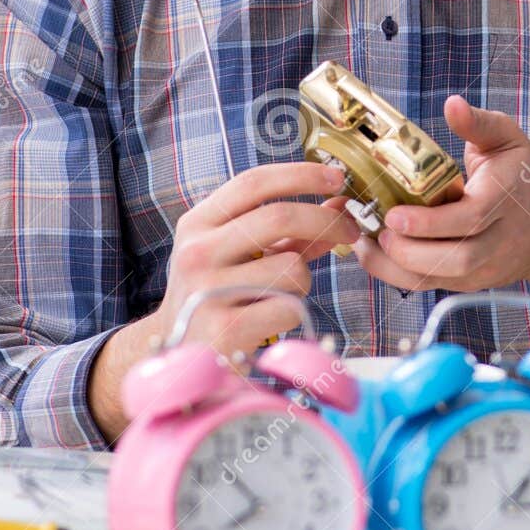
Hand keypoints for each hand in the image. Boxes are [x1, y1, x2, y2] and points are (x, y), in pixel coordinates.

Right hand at [88, 159, 358, 442]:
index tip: (336, 177)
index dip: (300, 175)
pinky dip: (293, 311)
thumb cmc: (218, 294)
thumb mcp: (242, 254)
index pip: (253, 183)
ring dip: (303, 279)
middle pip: (278, 217)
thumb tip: (339, 207)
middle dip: (325, 220)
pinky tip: (270, 319)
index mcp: (197, 224)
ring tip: (281, 292)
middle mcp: (197, 253)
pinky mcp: (225, 330)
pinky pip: (290, 306)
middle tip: (351, 230)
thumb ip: (289, 231)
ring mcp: (208, 292)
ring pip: (293, 267)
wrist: (178, 354)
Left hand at [354, 95, 529, 324]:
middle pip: (457, 258)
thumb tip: (452, 104)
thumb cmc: (523, 174)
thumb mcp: (507, 139)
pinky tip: (376, 255)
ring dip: (399, 267)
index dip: (429, 222)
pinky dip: (402, 276)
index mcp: (505, 198)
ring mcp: (488, 266)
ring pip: (443, 279)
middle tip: (376, 230)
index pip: (469, 219)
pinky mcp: (474, 281)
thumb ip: (478, 123)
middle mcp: (499, 238)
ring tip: (366, 243)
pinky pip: (436, 286)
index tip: (394, 215)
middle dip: (410, 251)